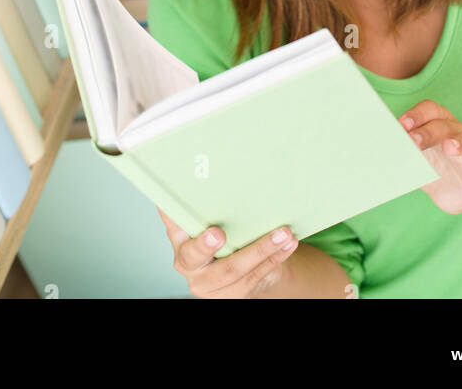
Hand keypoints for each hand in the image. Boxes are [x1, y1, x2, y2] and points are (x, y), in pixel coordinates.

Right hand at [158, 207, 298, 297]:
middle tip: (218, 233)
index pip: (173, 226)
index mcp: (179, 240)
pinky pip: (254, 277)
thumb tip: (199, 164)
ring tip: (283, 233)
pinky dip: (274, 258)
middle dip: (207, 245)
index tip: (192, 216)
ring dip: (262, 249)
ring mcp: (209, 285)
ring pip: (234, 269)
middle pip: (196, 256)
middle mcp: (189, 265)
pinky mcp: (231, 296)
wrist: (241, 268)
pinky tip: (288, 246)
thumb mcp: (208, 219)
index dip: (175, 220)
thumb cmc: (223, 233)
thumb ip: (203, 203)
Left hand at [400, 100, 461, 213]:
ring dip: (460, 143)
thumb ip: (397, 149)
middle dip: (427, 132)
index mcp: (438, 124)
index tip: (401, 124)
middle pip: (443, 126)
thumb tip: (375, 146)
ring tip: (451, 148)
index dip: (416, 115)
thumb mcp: (411, 158)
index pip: (429, 110)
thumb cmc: (429, 166)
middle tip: (413, 141)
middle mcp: (456, 133)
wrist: (452, 191)